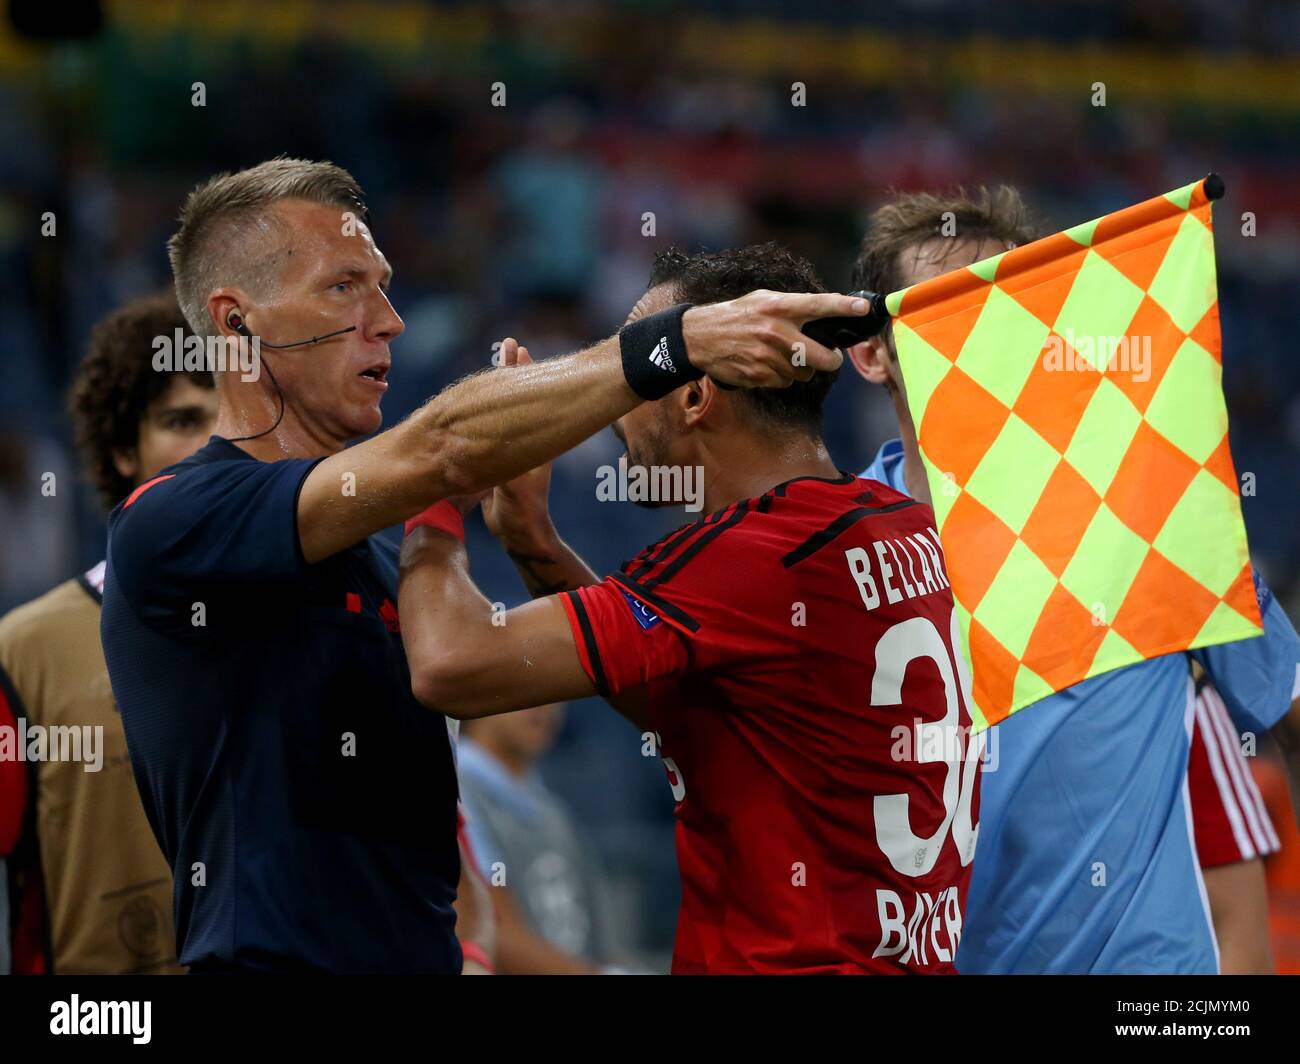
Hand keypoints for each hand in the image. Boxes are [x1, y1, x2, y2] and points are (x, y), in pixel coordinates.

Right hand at [481, 338, 554, 547]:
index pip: (529, 397)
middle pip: (519, 396)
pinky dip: (490, 408)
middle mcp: (527, 440)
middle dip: (513, 371)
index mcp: (532, 441)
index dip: (523, 373)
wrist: (521, 532)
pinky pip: (497, 423)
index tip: (519, 348)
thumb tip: (494, 450)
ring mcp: (516, 446)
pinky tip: (482, 401)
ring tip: (500, 362)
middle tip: (509, 344)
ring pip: (508, 408)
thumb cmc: (520, 511)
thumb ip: (503, 472)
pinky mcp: (504, 456)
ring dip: (503, 387)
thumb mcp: (512, 487)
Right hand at [681, 290, 862, 387]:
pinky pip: (785, 382)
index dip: (845, 307)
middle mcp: (776, 332)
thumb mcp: (762, 299)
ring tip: (784, 357)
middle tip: (830, 357)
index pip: (820, 306)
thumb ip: (793, 305)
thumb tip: (825, 311)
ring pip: (805, 373)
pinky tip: (767, 365)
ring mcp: (768, 357)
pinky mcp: (759, 376)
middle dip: (831, 360)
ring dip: (801, 369)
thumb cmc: (736, 315)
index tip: (864, 308)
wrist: (699, 337)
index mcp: (779, 307)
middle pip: (824, 357)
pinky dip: (782, 377)